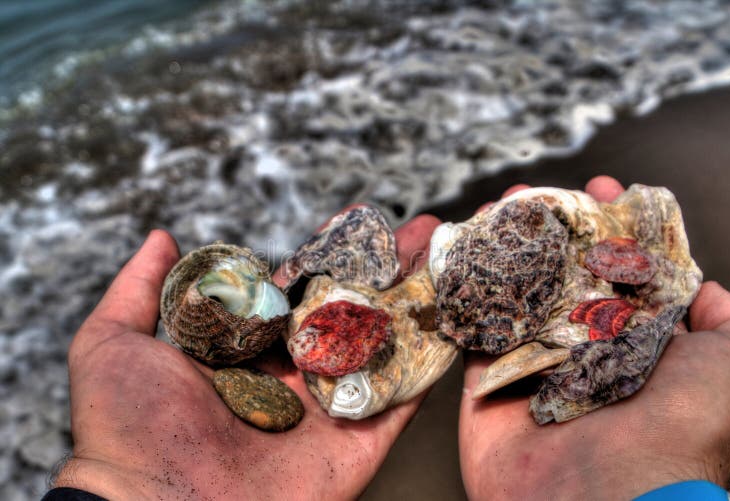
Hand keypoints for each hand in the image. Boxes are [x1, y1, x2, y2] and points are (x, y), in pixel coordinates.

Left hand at [55, 210, 441, 499]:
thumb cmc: (125, 429)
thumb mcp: (113, 344)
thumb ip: (140, 290)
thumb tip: (163, 237)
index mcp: (247, 352)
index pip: (300, 291)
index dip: (331, 255)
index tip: (360, 220)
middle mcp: (293, 376)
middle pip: (352, 311)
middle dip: (389, 268)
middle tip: (424, 229)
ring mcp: (328, 410)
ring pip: (384, 346)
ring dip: (418, 303)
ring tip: (448, 258)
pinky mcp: (356, 444)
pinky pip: (401, 400)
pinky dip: (431, 363)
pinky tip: (453, 319)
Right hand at [458, 176, 729, 499]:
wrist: (606, 499)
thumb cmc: (680, 428)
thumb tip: (703, 288)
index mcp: (642, 343)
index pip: (626, 270)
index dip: (616, 225)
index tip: (604, 189)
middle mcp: (587, 350)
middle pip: (566, 274)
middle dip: (555, 227)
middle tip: (539, 194)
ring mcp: (535, 366)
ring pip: (518, 293)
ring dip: (507, 247)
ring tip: (501, 206)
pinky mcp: (489, 384)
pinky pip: (474, 328)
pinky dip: (467, 289)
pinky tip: (466, 248)